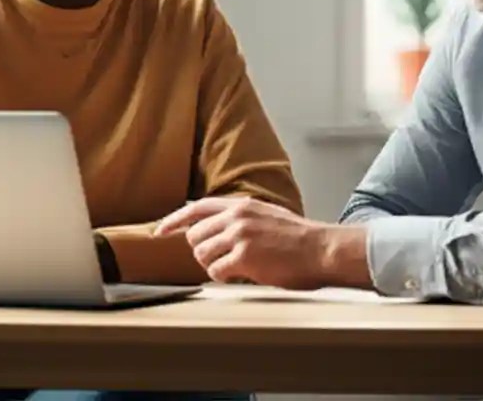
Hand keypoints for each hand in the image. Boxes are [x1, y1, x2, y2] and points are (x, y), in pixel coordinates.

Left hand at [154, 197, 371, 289]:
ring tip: (234, 268)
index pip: (196, 207)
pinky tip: (243, 274)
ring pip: (201, 254)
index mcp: (241, 205)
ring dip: (213, 265)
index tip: (159, 231)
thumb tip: (216, 229)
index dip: (174, 220)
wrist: (322, 249)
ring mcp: (239, 235)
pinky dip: (224, 276)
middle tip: (222, 260)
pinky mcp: (244, 256)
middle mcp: (236, 216)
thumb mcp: (267, 216)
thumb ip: (241, 218)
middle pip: (194, 236)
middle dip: (202, 252)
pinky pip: (216, 271)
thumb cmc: (299, 238)